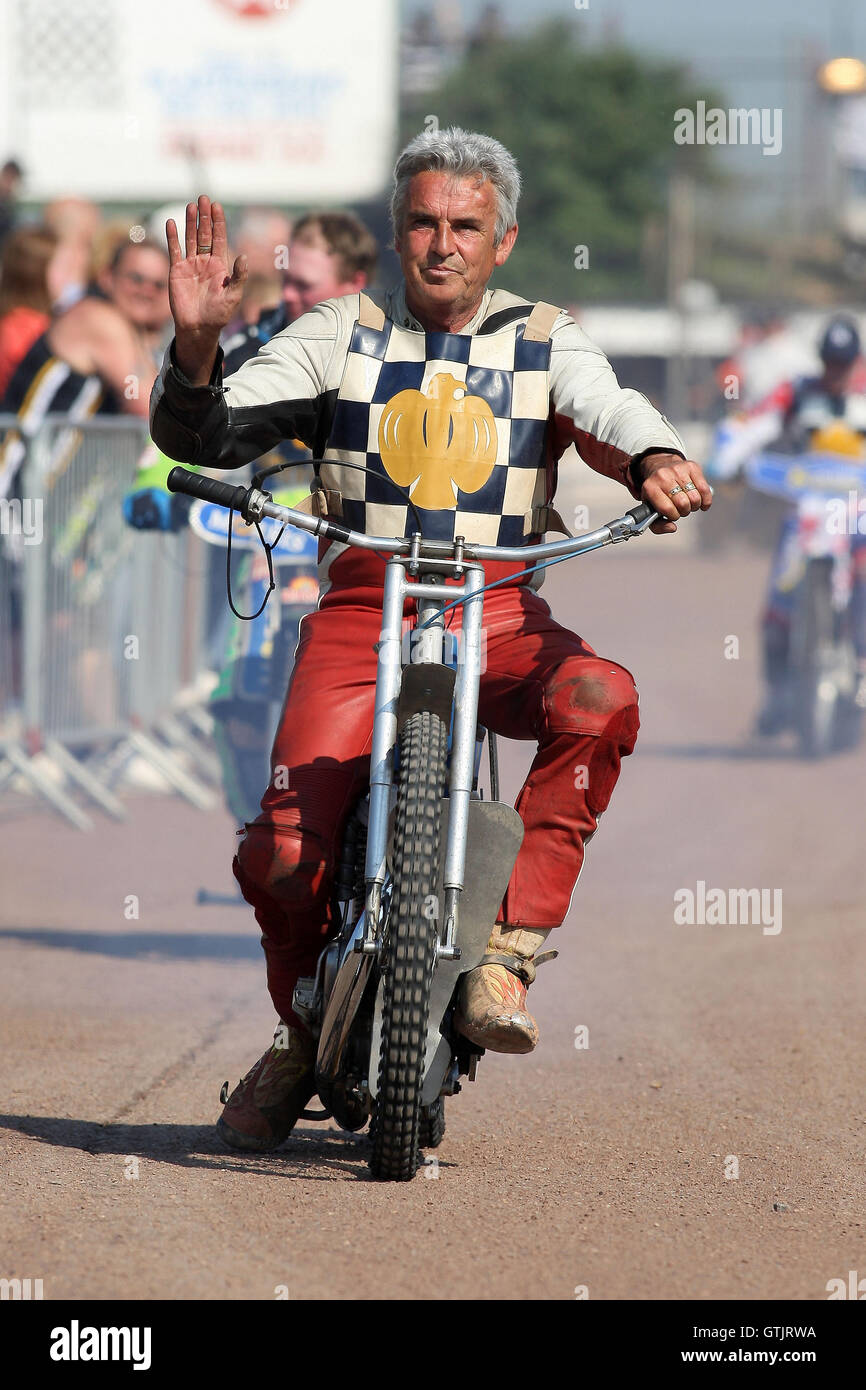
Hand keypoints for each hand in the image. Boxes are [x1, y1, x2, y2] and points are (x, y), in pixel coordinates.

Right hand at [166, 195, 247, 381]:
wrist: (199, 328)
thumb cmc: (219, 314)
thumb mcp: (233, 295)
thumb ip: (239, 276)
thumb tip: (244, 257)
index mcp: (220, 265)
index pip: (219, 238)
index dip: (218, 222)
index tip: (217, 206)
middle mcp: (205, 262)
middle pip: (204, 234)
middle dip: (204, 217)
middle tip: (204, 198)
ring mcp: (190, 265)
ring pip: (190, 238)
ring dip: (190, 222)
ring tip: (191, 205)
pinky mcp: (176, 271)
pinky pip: (174, 250)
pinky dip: (172, 237)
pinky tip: (172, 223)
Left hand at [637, 453, 712, 533]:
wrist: (660, 467)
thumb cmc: (657, 492)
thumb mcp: (650, 509)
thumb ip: (658, 525)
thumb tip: (672, 528)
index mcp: (650, 488)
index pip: (667, 509)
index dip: (673, 516)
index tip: (673, 514)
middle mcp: (663, 476)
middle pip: (683, 503)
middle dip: (684, 511)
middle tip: (682, 509)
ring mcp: (678, 469)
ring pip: (695, 497)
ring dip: (694, 506)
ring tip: (689, 503)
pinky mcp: (692, 467)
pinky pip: (704, 489)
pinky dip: (706, 500)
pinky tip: (702, 502)